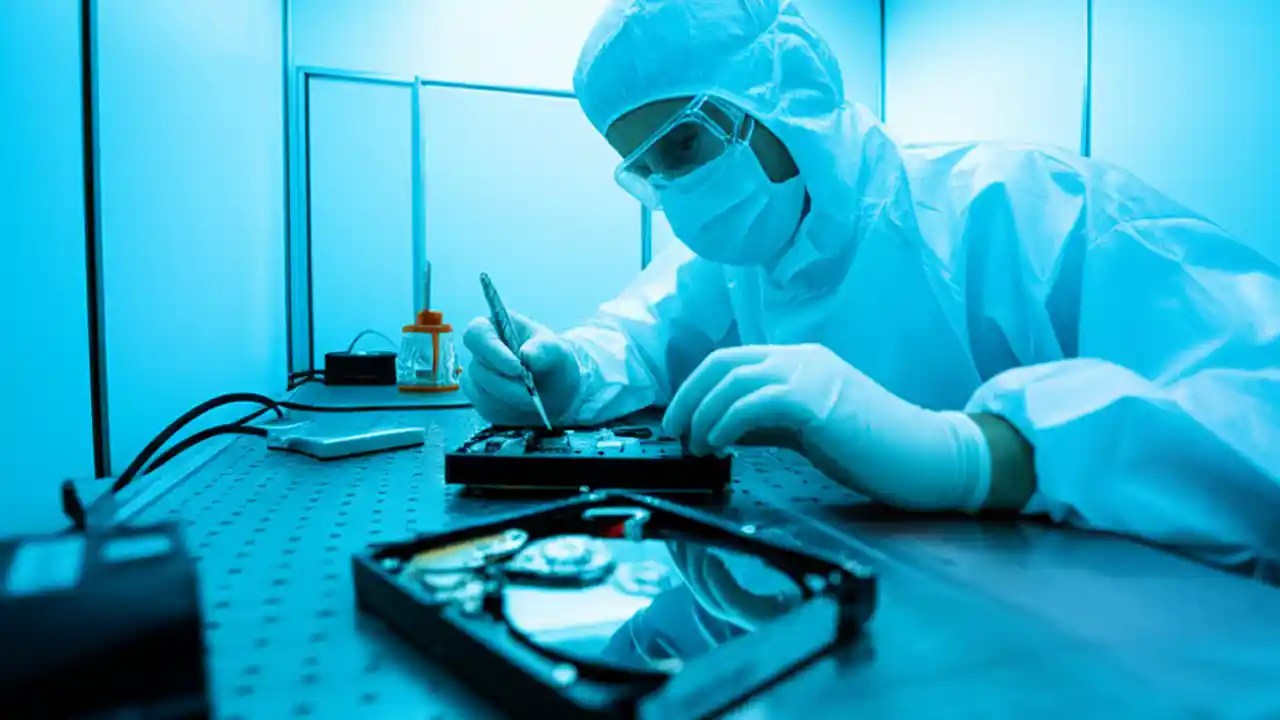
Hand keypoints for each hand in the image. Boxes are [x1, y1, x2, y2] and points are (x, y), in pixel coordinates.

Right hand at [461, 313, 582, 425]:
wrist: (556, 392)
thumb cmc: (554, 363)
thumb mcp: (558, 352)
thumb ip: (546, 349)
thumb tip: (527, 354)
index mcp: (496, 327)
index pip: (477, 333)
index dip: (493, 351)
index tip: (517, 367)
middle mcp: (481, 351)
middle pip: (479, 368)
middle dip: (507, 384)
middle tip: (530, 392)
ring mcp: (477, 376)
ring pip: (482, 391)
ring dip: (510, 398)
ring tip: (532, 399)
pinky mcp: (480, 398)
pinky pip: (486, 407)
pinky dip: (507, 410)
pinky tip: (523, 406)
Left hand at [662, 344, 991, 510]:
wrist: (927, 455)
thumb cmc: (871, 446)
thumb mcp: (808, 427)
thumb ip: (768, 422)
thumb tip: (722, 429)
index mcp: (800, 360)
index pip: (732, 360)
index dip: (696, 387)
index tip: (680, 420)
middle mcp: (802, 359)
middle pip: (723, 363)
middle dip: (688, 397)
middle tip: (675, 432)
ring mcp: (811, 375)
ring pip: (733, 380)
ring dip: (702, 414)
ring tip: (697, 445)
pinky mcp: (818, 401)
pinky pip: (754, 403)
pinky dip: (727, 422)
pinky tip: (720, 444)